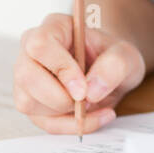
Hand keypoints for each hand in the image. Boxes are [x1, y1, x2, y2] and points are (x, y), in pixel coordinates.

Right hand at [13, 12, 145, 134]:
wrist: (111, 71)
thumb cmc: (113, 57)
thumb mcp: (127, 56)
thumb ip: (115, 65)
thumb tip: (92, 90)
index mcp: (55, 27)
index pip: (41, 44)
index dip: (60, 68)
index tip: (83, 88)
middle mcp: (33, 51)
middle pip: (26, 75)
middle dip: (59, 97)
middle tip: (88, 100)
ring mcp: (28, 78)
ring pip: (28, 102)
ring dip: (65, 113)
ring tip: (94, 105)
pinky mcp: (32, 102)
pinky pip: (42, 122)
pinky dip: (69, 126)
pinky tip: (90, 117)